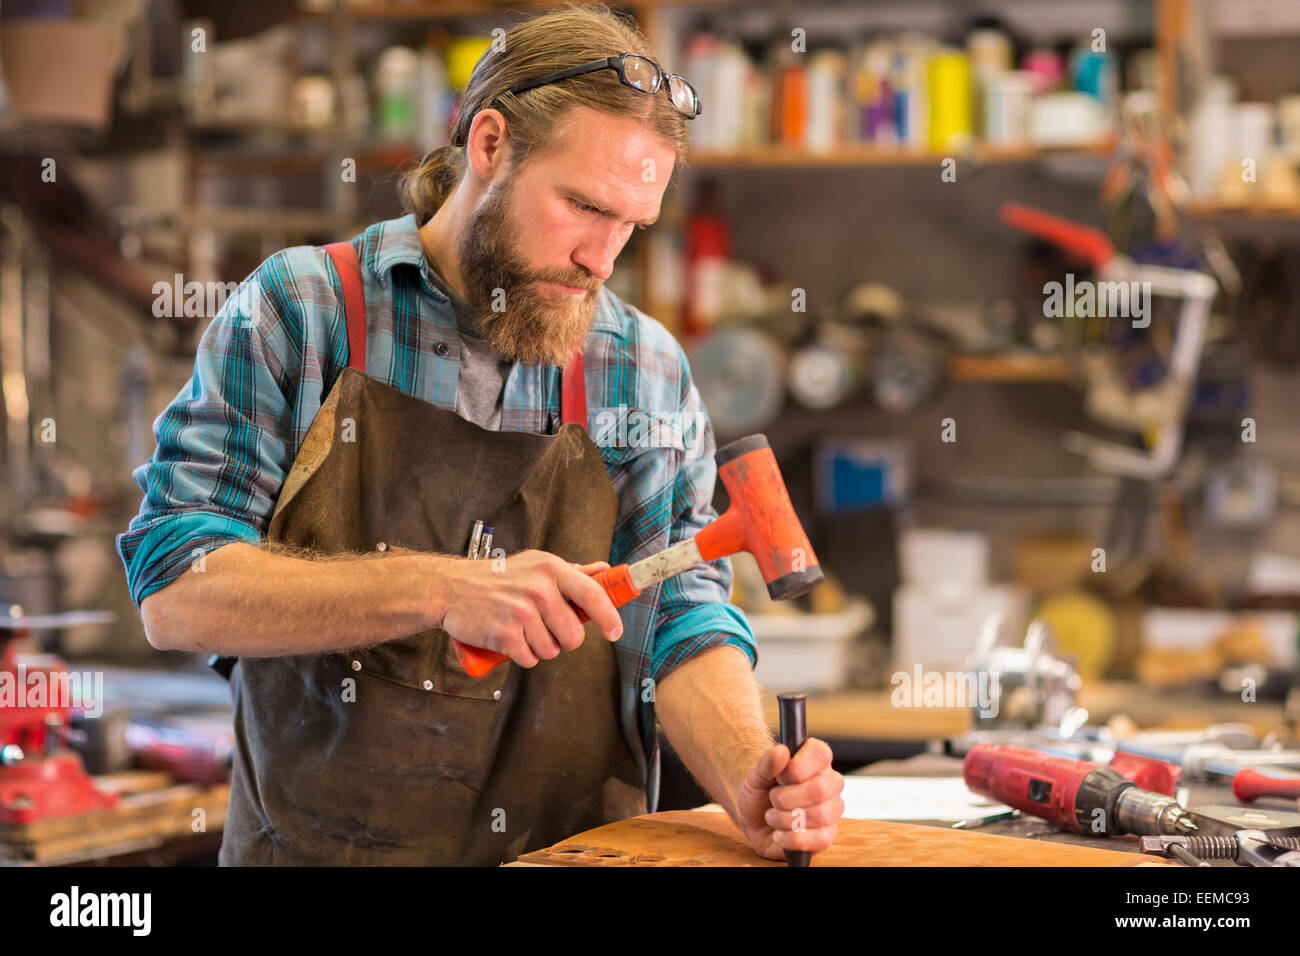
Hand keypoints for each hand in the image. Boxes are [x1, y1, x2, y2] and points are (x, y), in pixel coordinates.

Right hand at [435, 550, 622, 667]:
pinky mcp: (505, 635)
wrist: (452, 589)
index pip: (592, 593)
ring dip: (540, 648)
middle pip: (574, 635)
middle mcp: (539, 590)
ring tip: (523, 630)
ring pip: (552, 650)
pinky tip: (511, 640)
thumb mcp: (537, 564)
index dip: (609, 616)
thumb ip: (573, 570)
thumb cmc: (498, 577)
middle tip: (545, 627)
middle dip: (564, 639)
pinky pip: (530, 659)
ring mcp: (521, 612)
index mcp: (551, 569)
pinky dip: (523, 656)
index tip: (615, 632)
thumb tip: (604, 570)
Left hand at [735, 737, 843, 861]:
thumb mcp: (756, 774)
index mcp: (815, 760)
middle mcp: (829, 783)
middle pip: (820, 788)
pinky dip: (792, 839)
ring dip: (786, 819)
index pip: (821, 754)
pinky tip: (779, 834)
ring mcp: (832, 810)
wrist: (755, 819)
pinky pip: (820, 839)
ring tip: (772, 816)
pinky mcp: (827, 835)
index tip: (781, 775)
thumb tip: (782, 751)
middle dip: (786, 797)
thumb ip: (767, 762)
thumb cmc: (760, 792)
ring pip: (820, 815)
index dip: (798, 766)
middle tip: (773, 798)